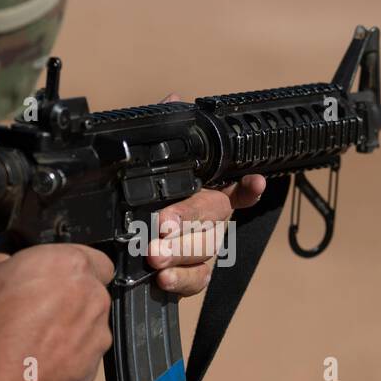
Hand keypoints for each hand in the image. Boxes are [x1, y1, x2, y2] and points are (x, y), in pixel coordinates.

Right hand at [0, 244, 113, 380]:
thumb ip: (1, 257)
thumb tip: (7, 262)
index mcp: (70, 263)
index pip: (92, 256)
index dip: (69, 265)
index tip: (48, 275)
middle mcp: (93, 295)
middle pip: (90, 289)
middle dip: (68, 294)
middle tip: (33, 305)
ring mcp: (98, 332)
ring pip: (88, 321)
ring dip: (68, 324)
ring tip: (32, 336)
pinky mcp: (96, 364)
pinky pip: (84, 351)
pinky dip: (68, 353)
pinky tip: (39, 358)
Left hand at [145, 93, 265, 295]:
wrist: (124, 248)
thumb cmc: (145, 204)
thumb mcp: (151, 167)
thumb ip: (165, 135)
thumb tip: (172, 100)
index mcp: (206, 191)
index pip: (237, 186)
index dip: (248, 186)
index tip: (255, 183)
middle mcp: (212, 221)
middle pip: (213, 216)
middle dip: (188, 218)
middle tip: (162, 225)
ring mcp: (206, 250)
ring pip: (205, 249)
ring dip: (180, 251)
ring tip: (154, 255)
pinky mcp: (193, 278)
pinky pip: (197, 280)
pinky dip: (181, 280)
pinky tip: (164, 278)